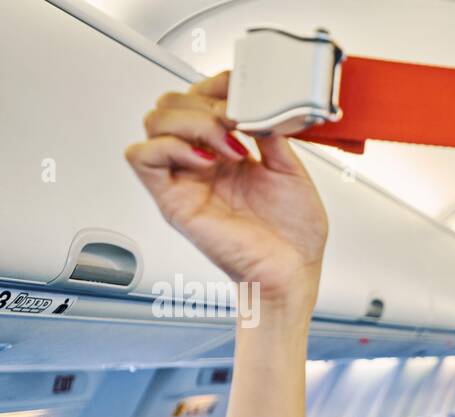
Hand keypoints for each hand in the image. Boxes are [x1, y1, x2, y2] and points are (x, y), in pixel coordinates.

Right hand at [124, 71, 328, 310]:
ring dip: (192, 122)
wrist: (291, 273)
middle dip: (203, 102)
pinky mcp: (173, 200)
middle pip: (171, 104)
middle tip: (236, 122)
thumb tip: (258, 104)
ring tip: (229, 145)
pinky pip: (142, 157)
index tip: (239, 87)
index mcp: (227, 152)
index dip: (214, 84)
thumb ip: (272, 134)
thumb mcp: (291, 171)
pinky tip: (206, 161)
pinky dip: (169, 147)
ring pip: (154, 122)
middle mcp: (201, 162)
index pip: (199, 99)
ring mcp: (184, 179)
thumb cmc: (293, 236)